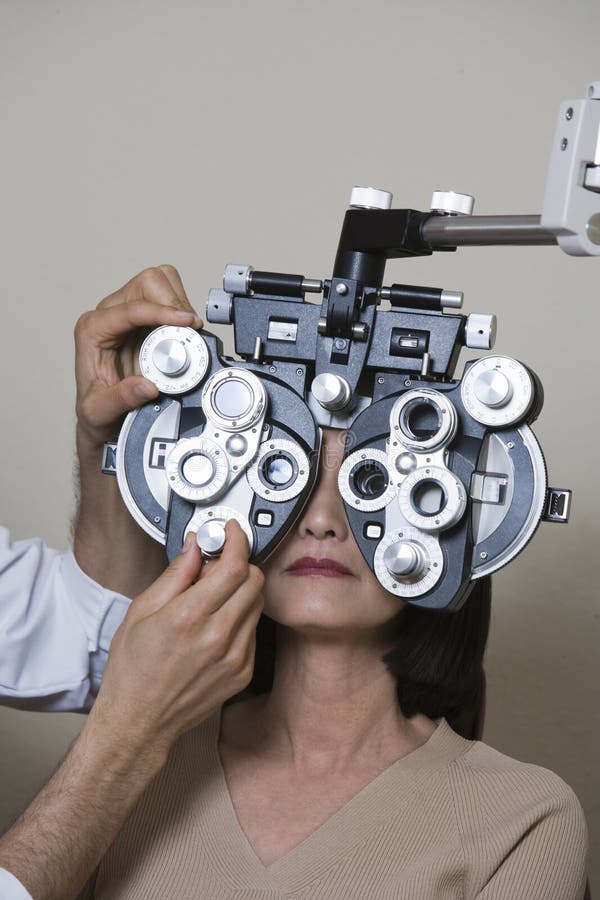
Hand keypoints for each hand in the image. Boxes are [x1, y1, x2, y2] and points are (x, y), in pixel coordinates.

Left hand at [75, 264, 202, 446]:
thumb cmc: (98, 410)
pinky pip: (171, 300)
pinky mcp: (148, 321)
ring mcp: (130, 315)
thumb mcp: (100, 412)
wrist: (104, 417)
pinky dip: (184, 312)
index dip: (162, 311)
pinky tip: (186, 334)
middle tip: (189, 330)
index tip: (186, 323)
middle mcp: (109, 315)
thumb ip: (121, 399)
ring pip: (162, 283)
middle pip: (148, 282)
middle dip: (174, 302)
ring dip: (180, 304)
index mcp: (93, 329)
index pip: (131, 307)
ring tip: (188, 333)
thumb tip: (147, 386)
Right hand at [86, 520, 263, 762]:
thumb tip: (196, 545)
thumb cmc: (133, 669)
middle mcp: (218, 637)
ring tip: (212, 601)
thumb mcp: (142, 611)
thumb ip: (176, 574)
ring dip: (241, 592)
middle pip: (254, 581)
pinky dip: (240, 619)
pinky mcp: (243, 673)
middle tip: (217, 567)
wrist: (139, 721)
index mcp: (189, 617)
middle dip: (240, 565)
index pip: (234, 566)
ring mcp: (235, 658)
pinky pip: (254, 631)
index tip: (233, 532)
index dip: (238, 541)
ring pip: (257, 604)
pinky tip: (215, 626)